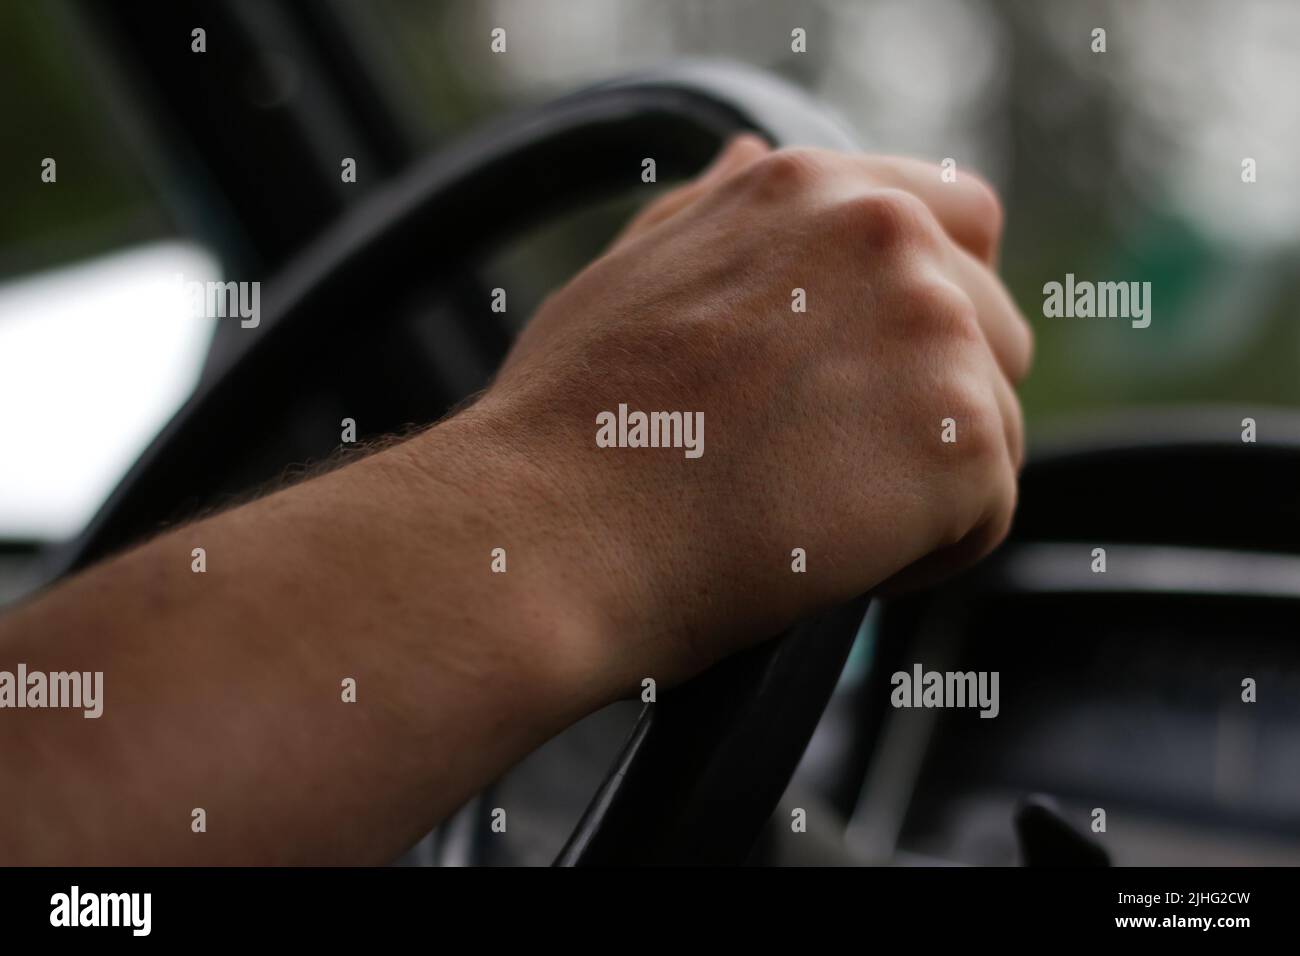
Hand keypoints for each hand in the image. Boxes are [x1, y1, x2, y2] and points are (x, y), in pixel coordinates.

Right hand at [463, 135, 1032, 688]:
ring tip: (821, 515)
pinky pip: (989, 507)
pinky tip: (840, 555)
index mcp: (811, 191)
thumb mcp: (627, 276)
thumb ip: (711, 212)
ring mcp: (933, 330)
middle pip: (992, 329)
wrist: (562, 532)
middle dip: (934, 401)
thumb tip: (751, 158)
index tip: (888, 371)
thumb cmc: (574, 423)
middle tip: (835, 463)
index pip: (957, 219)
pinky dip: (930, 549)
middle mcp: (886, 235)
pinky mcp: (959, 436)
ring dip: (926, 480)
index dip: (941, 300)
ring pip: (993, 423)